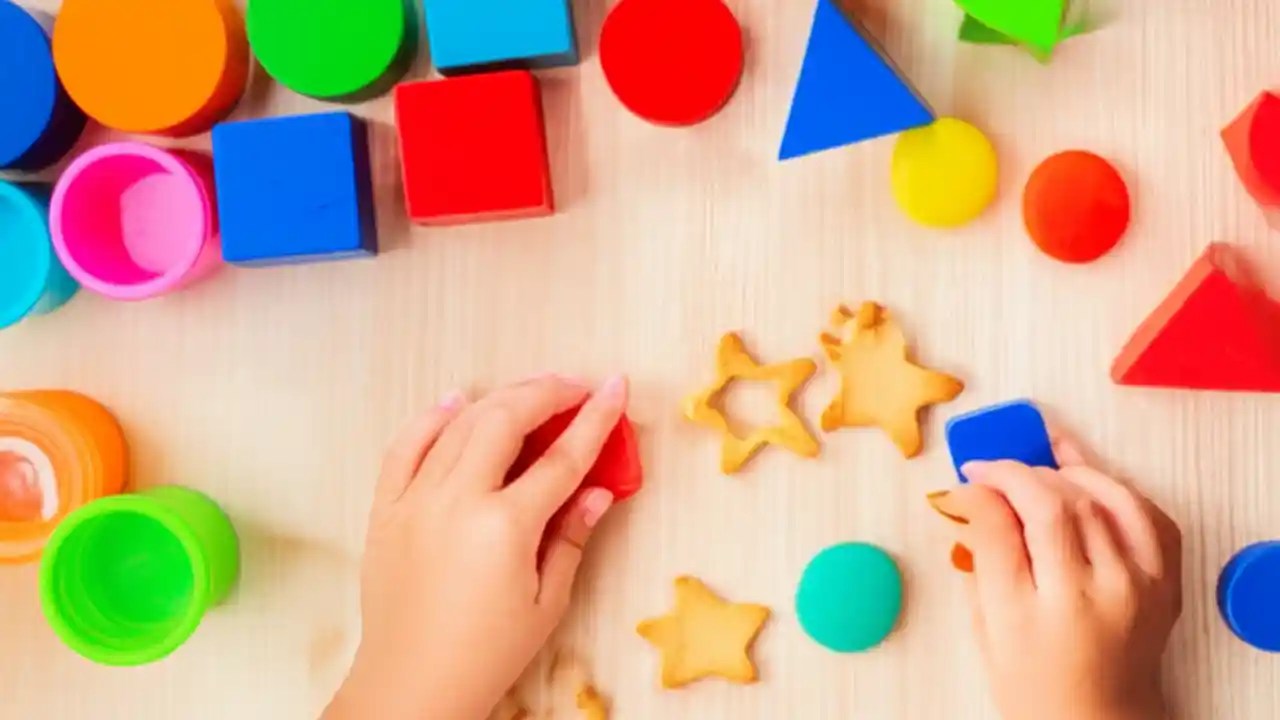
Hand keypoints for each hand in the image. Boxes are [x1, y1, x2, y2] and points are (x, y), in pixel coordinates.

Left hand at [323, 375, 628, 719]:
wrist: (412, 686)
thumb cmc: (485, 655)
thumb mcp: (546, 603)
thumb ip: (570, 538)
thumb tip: (598, 491)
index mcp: (504, 528)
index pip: (561, 458)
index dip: (595, 419)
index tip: (614, 388)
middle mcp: (456, 502)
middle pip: (506, 420)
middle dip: (545, 393)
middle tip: (572, 388)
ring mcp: (415, 501)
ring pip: (458, 424)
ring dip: (498, 398)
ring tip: (529, 392)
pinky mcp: (386, 510)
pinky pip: (405, 447)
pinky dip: (431, 419)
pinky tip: (455, 403)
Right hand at [931, 434, 1181, 719]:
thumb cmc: (1036, 687)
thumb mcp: (986, 630)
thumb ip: (981, 563)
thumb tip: (974, 502)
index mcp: (1025, 616)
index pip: (998, 525)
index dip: (977, 490)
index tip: (965, 483)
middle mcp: (1085, 596)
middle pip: (1050, 502)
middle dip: (1014, 473)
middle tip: (993, 471)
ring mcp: (1133, 587)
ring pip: (1101, 497)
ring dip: (1063, 471)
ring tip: (1038, 470)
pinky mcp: (1163, 584)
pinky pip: (1147, 513)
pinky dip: (1116, 489)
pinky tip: (1088, 484)